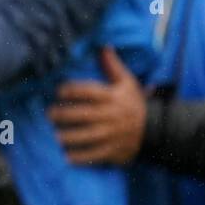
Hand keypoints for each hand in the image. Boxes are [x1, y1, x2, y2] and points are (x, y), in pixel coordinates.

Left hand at [48, 46, 145, 164]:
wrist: (155, 129)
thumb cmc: (133, 103)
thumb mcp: (127, 83)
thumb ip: (113, 66)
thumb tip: (103, 46)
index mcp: (113, 97)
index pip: (89, 92)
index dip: (71, 90)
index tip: (58, 91)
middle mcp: (112, 116)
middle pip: (83, 115)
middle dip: (63, 115)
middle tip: (48, 114)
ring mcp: (113, 135)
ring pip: (87, 136)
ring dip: (69, 137)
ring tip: (55, 136)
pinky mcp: (114, 150)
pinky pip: (95, 155)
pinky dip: (80, 157)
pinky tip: (66, 157)